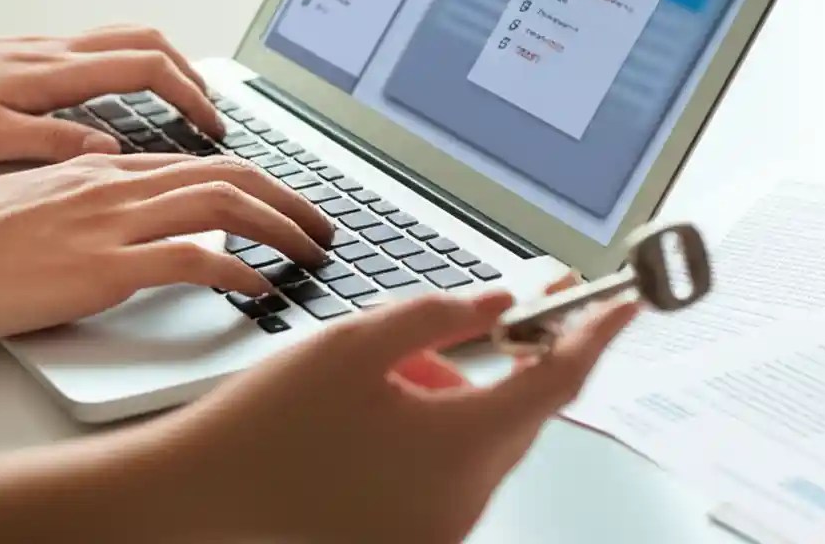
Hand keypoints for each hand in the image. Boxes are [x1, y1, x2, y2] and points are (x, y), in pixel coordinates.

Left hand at [0, 23, 222, 161]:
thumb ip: (55, 142)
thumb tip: (112, 152)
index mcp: (54, 73)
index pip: (146, 69)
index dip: (189, 95)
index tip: (211, 125)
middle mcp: (54, 52)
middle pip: (147, 42)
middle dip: (189, 74)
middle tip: (210, 111)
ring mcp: (42, 50)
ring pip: (123, 39)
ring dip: (163, 64)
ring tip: (181, 99)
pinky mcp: (27, 57)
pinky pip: (98, 50)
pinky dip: (130, 66)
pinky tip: (122, 98)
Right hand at [0, 153, 330, 343]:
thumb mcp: (41, 195)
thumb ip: (91, 191)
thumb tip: (125, 195)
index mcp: (107, 168)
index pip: (202, 164)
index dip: (256, 183)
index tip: (284, 204)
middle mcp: (120, 185)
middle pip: (230, 175)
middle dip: (288, 198)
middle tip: (320, 226)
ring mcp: (116, 223)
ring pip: (224, 207)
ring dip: (280, 229)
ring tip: (309, 253)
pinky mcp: (107, 267)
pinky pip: (193, 261)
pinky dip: (237, 272)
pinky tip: (259, 289)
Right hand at [143, 279, 636, 542]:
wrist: (204, 497)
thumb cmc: (268, 424)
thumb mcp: (355, 345)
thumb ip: (442, 315)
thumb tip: (502, 303)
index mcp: (456, 449)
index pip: (557, 382)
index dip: (594, 335)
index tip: (620, 304)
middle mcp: (462, 502)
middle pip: (520, 413)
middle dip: (502, 362)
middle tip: (477, 323)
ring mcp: (441, 529)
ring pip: (485, 441)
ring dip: (460, 397)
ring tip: (396, 376)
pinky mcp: (417, 539)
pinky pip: (457, 473)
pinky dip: (440, 433)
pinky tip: (388, 414)